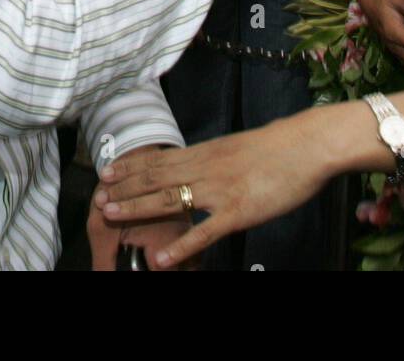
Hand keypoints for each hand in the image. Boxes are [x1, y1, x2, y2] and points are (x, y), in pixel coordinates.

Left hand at [95, 110, 337, 267]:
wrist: (307, 145)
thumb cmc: (279, 147)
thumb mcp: (238, 148)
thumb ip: (215, 159)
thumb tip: (198, 166)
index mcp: (207, 152)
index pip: (160, 159)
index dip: (130, 166)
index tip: (106, 172)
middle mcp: (206, 168)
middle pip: (156, 177)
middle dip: (123, 188)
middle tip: (96, 197)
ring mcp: (220, 190)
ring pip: (170, 199)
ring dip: (137, 207)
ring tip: (110, 214)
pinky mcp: (238, 211)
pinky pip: (204, 232)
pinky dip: (181, 246)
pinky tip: (162, 259)